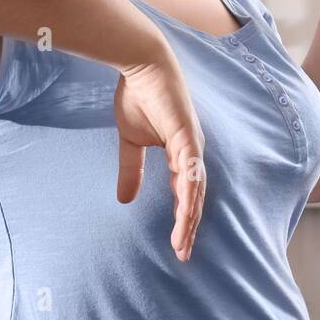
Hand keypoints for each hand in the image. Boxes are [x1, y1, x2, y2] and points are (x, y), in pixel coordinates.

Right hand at [114, 55, 206, 261]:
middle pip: (194, 197)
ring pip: (195, 189)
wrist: (141, 65)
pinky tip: (185, 213)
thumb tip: (124, 200)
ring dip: (189, 217)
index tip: (175, 244)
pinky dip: (189, 193)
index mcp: (181, 153)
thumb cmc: (138, 96)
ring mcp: (192, 144)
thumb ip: (131, 169)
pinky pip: (190, 171)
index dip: (181, 217)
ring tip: (182, 242)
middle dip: (188, 226)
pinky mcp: (187, 136)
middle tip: (182, 254)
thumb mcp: (131, 142)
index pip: (184, 192)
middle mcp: (192, 152)